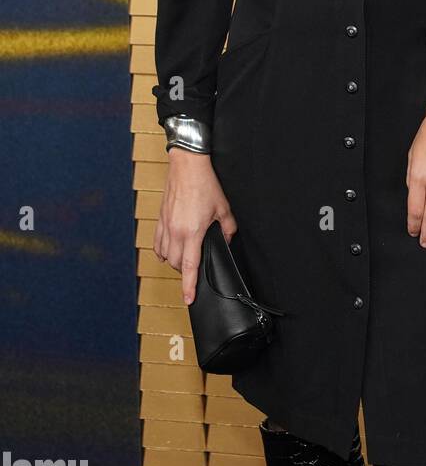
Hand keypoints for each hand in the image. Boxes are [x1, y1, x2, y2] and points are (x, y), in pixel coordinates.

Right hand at [153, 151, 237, 303]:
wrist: (187, 166)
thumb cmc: (205, 184)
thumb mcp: (223, 208)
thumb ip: (227, 228)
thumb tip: (226, 240)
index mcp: (193, 232)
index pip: (189, 266)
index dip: (189, 285)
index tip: (188, 299)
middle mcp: (176, 232)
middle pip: (176, 264)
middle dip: (185, 272)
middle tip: (195, 270)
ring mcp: (165, 226)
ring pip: (165, 256)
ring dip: (174, 262)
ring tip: (185, 259)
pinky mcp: (160, 219)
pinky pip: (157, 244)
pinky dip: (163, 251)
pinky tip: (170, 249)